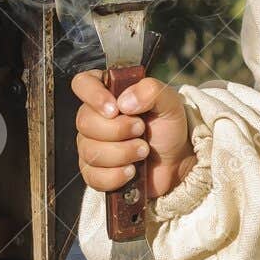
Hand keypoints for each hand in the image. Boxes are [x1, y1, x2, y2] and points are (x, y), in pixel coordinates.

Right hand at [72, 70, 196, 198]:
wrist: (176, 161)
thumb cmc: (168, 128)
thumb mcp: (169, 102)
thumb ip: (151, 91)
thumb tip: (125, 102)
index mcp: (108, 93)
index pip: (83, 84)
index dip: (93, 95)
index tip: (115, 109)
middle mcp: (94, 118)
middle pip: (85, 122)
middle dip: (118, 130)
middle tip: (141, 130)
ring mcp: (90, 146)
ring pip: (91, 151)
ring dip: (123, 153)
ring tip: (143, 150)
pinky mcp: (94, 172)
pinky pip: (94, 176)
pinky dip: (116, 176)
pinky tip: (132, 170)